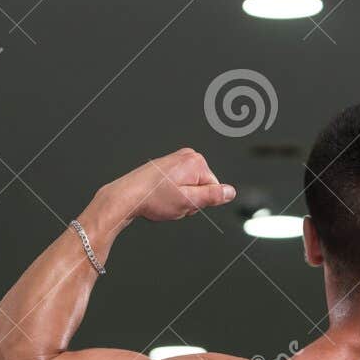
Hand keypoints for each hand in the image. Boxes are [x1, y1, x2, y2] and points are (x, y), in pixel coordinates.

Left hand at [109, 149, 235, 223]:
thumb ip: (213, 196)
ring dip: (181, 198)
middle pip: (203, 187)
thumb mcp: (189, 201)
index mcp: (196, 162)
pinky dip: (172, 194)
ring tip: (166, 200)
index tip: (185, 203)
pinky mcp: (168, 166)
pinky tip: (161, 196)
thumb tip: (230, 192)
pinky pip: (180, 185)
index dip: (201, 202)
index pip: (214, 189)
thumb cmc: (153, 197)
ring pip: (191, 188)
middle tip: (174, 203)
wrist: (128, 195)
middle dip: (191, 200)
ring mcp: (176, 160)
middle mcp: (187, 156)